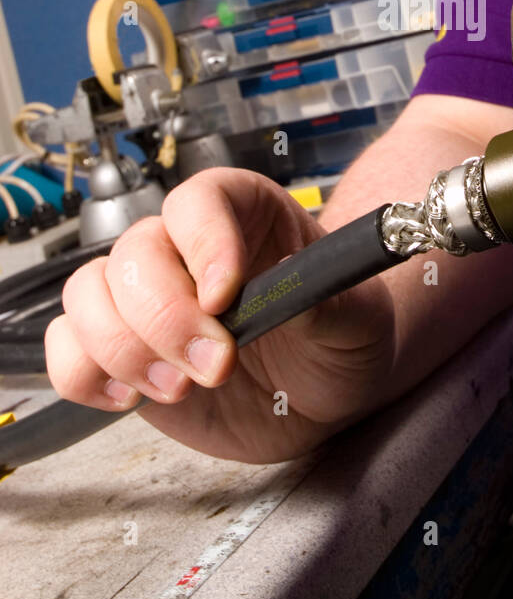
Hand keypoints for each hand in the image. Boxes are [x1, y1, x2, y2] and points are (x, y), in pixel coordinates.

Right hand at [44, 168, 395, 461]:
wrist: (324, 393)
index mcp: (242, 213)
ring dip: (124, 348)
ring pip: (88, 293)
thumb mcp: (359, 317)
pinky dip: (85, 373)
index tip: (225, 298)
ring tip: (179, 388)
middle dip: (167, 318)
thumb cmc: (341, 335)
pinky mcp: (122, 350)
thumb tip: (295, 292)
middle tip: (215, 366)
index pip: (200, 201)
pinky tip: (131, 396)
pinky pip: (67, 346)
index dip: (204, 243)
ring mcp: (146, 298)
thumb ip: (328, 301)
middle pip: (134, 252)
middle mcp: (183, 247)